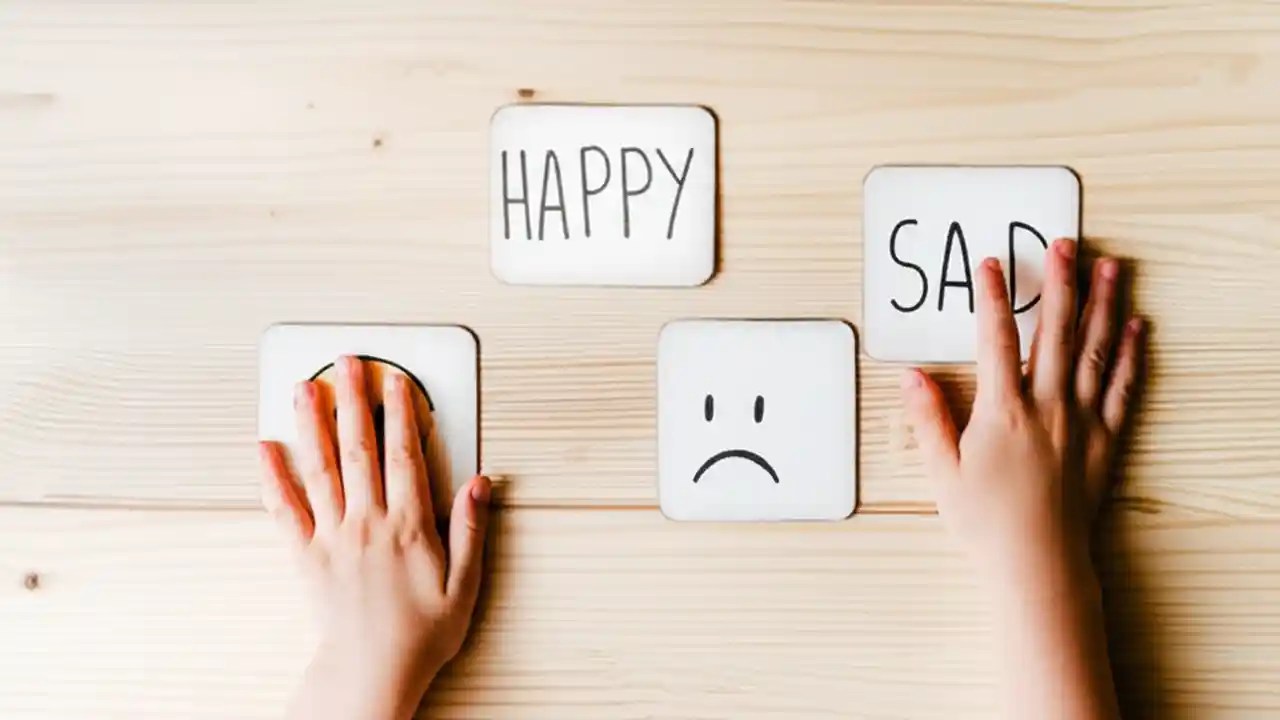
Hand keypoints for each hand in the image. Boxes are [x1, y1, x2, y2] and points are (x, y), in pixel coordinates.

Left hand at [259, 355, 491, 719]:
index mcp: (409, 526)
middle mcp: (367, 522)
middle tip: (347, 362)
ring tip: (305, 386)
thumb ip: (471, 530)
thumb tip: (481, 484)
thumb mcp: (465, 585)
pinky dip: (273, 476)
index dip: (402, 413)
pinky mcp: (306, 556)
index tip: (397, 380)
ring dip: (312, 423)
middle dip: (353, 399)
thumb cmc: (420, 635)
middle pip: (359, 447)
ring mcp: (333, 536)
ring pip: (320, 467)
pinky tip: (266, 447)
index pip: (404, 455)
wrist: (371, 673)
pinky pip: (285, 509)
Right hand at [902, 240, 1143, 582]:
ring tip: (1109, 267)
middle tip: (1065, 243)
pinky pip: (1122, 387)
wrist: (1038, 564)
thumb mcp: (942, 471)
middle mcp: (1047, 407)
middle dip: (1060, 282)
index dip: (993, 296)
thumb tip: (910, 375)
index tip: (991, 262)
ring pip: (1096, 350)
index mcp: (1003, 411)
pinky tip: (1135, 326)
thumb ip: (927, 419)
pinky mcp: (1104, 440)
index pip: (996, 339)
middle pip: (1056, 331)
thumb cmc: (986, 523)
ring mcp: (1080, 421)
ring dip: (1103, 304)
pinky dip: (1130, 354)